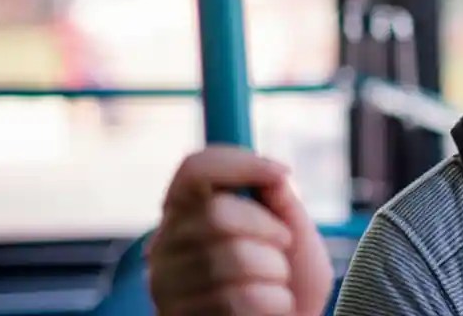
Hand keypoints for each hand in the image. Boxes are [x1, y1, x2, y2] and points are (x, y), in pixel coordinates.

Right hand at [146, 146, 334, 314]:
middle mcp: (166, 245)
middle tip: (282, 248)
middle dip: (270, 230)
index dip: (240, 163)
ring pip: (233, 258)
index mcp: (189, 213)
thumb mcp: (296, 235)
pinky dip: (274, 303)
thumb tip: (274, 176)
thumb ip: (282, 202)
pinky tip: (268, 311)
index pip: (194, 169)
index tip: (281, 174)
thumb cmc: (289, 284)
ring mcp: (167, 286)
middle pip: (218, 213)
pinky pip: (240, 299)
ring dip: (276, 272)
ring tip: (273, 285)